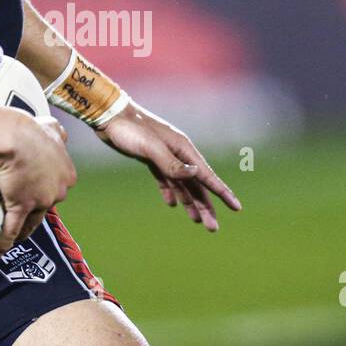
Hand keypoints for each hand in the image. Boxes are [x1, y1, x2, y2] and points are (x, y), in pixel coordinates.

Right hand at [0, 112, 75, 253]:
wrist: (16, 137)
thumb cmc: (31, 130)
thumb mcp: (51, 127)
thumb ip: (58, 133)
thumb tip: (60, 133)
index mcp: (67, 174)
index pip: (57, 188)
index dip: (47, 193)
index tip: (38, 197)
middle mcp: (58, 191)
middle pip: (47, 206)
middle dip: (37, 213)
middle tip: (25, 217)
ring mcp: (41, 201)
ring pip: (32, 222)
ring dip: (24, 232)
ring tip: (16, 239)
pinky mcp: (21, 207)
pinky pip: (13, 229)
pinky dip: (6, 241)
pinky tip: (0, 250)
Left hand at [94, 102, 240, 230]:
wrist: (109, 116)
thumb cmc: (130, 129)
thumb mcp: (150, 148)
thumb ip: (172, 163)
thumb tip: (196, 173)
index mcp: (183, 149)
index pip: (207, 176)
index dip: (223, 193)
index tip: (237, 207)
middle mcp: (178, 153)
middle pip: (197, 185)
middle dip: (206, 207)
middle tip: (213, 229)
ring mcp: (164, 156)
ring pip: (182, 185)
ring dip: (190, 202)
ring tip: (196, 221)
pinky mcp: (151, 158)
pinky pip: (166, 179)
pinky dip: (170, 192)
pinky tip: (171, 204)